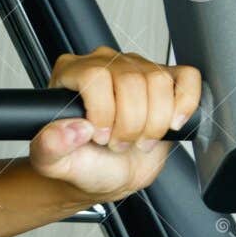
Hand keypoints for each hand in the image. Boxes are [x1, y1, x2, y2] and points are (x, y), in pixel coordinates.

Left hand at [29, 45, 200, 200]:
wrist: (107, 173)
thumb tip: (71, 128)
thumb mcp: (53, 162)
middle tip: (118, 143)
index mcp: (71, 73)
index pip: (95, 76)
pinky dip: (185, 103)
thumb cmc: (81, 162)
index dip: (103, 110)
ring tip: (138, 139)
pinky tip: (170, 125)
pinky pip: (187, 78)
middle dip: (130, 122)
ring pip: (159, 81)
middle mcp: (104, 64)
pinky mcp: (167, 82)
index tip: (100, 136)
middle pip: (131, 79)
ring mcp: (137, 69)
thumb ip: (49, 146)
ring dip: (154, 121)